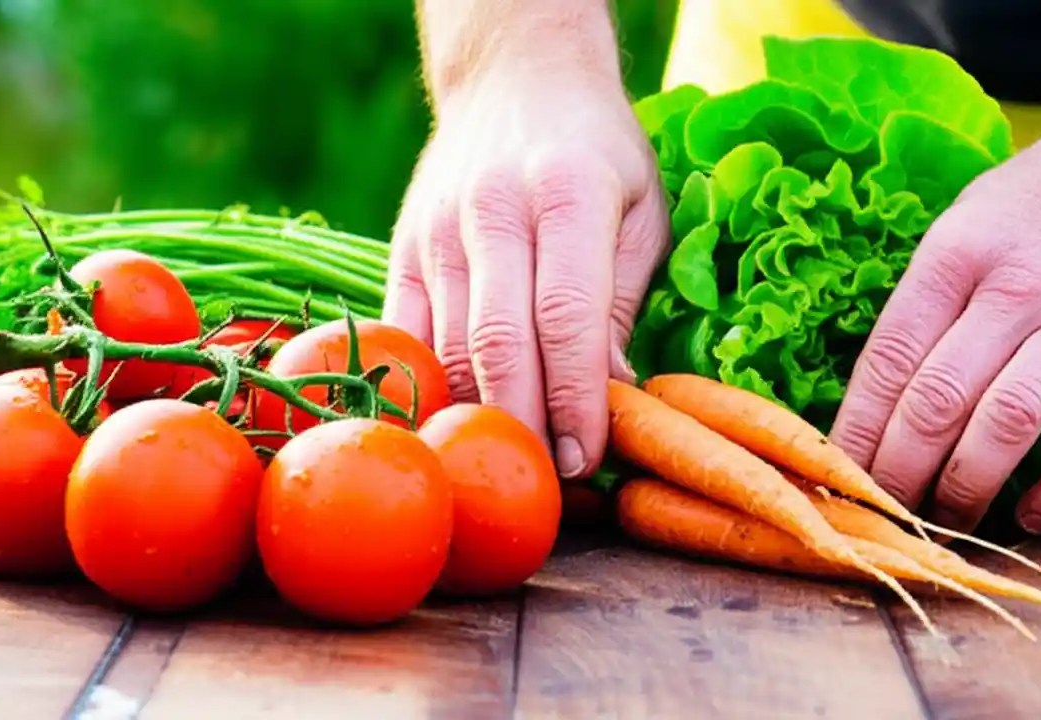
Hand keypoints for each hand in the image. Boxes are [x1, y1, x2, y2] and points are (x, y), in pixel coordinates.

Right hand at [382, 70, 667, 477]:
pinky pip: (406, 336)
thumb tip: (611, 397)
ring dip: (476, 419)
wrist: (513, 79)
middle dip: (523, 426)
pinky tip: (452, 428)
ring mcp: (436, 231)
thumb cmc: (595, 153)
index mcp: (567, 194)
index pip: (565, 317)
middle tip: (546, 483)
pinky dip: (428, 389)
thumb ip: (619, 302)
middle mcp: (492, 211)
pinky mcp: (401, 250)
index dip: (575, 398)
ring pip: (447, 347)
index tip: (585, 459)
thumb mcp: (639, 211)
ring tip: (506, 466)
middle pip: (498, 343)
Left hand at [830, 110, 1040, 534]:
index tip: (834, 475)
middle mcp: (1015, 285)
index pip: (886, 360)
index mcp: (954, 254)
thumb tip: (867, 402)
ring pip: (1007, 424)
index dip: (855, 430)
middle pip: (935, 401)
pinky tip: (1030, 513)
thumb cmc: (1033, 207)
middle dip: (899, 472)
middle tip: (883, 512)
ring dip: (967, 488)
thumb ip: (922, 305)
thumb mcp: (962, 230)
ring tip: (945, 521)